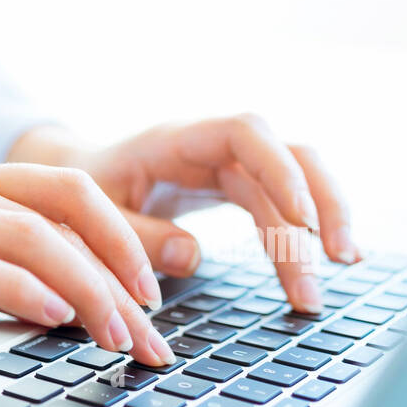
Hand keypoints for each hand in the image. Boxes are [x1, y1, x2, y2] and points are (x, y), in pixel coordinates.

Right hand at [0, 161, 176, 365]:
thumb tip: (66, 305)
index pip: (73, 193)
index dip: (126, 238)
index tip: (154, 295)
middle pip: (69, 210)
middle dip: (125, 271)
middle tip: (154, 331)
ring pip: (34, 238)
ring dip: (89, 291)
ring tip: (120, 338)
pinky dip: (23, 290)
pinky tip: (55, 318)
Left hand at [8, 116, 361, 313]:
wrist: (68, 179)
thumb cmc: (75, 195)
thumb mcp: (91, 215)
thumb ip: (135, 234)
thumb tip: (192, 258)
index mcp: (176, 138)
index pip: (246, 133)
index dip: (278, 169)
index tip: (299, 218)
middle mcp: (211, 145)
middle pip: (288, 156)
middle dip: (319, 205)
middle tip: (337, 261)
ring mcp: (227, 164)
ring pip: (294, 182)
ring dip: (320, 224)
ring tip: (338, 273)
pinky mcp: (233, 187)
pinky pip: (279, 203)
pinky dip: (301, 232)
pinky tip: (325, 262)